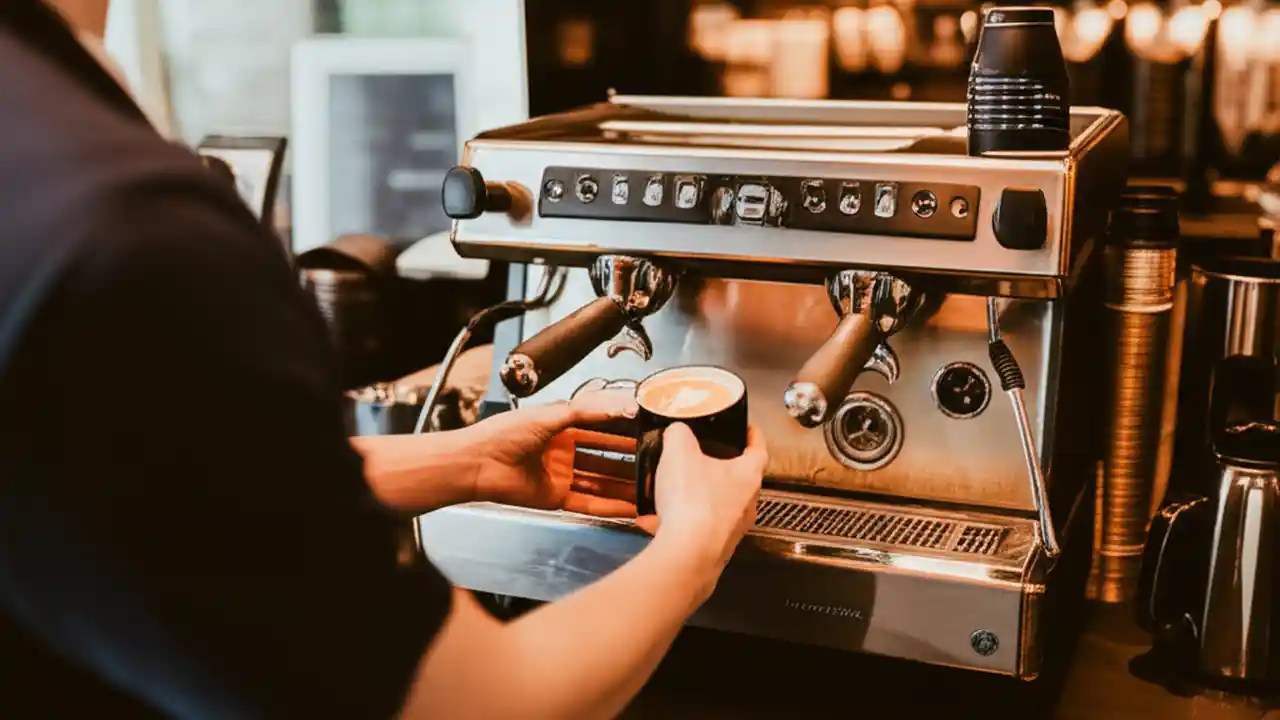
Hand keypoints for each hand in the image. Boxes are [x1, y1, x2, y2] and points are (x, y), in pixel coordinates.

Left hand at [463, 389, 638, 516]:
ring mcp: (563, 476)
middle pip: (605, 457)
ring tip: (653, 490)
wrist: (476, 463)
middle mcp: (566, 451)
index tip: (650, 431)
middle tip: (659, 463)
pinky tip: (632, 509)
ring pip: (601, 482)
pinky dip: (610, 507)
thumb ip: (589, 410)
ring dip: (625, 487)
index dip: (625, 430)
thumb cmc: (506, 433)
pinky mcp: (558, 499)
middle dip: (630, 460)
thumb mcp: (550, 414)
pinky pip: (589, 503)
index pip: (602, 428)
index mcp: (563, 426)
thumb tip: (625, 406)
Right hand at [635, 423, 766, 576]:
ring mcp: (732, 530)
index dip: (752, 435)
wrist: (687, 556)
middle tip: (700, 457)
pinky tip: (652, 521)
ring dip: (692, 497)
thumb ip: (678, 434)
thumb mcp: (679, 452)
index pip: (759, 448)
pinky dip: (676, 522)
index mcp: (748, 475)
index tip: (746, 428)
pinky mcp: (714, 549)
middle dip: (717, 468)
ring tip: (667, 492)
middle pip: (737, 479)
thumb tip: (677, 431)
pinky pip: (695, 528)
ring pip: (713, 505)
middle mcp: (746, 504)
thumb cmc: (692, 499)